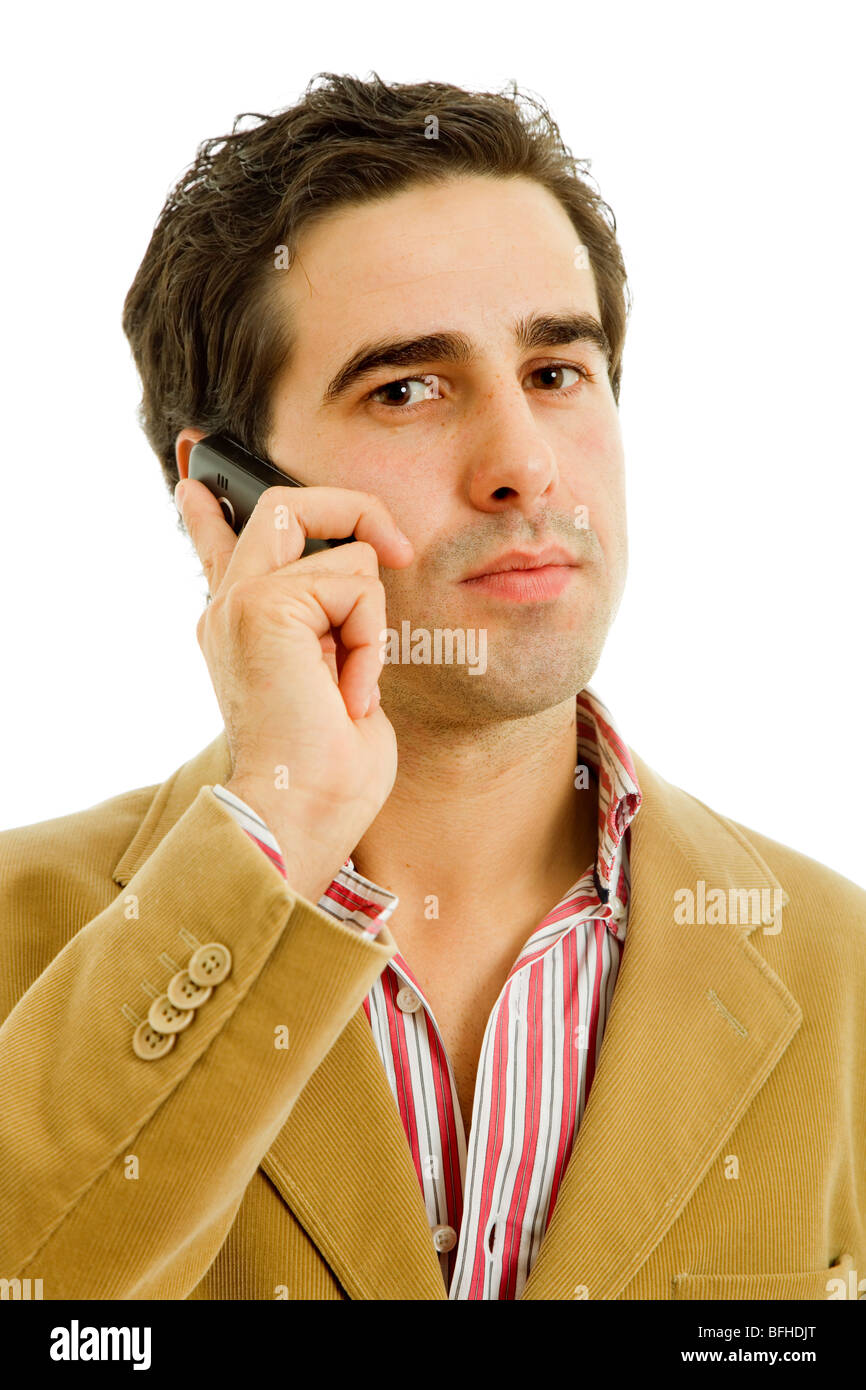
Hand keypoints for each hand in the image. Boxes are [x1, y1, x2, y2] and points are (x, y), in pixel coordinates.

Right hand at [176, 476, 412, 897]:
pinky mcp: (262, 607)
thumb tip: (355, 582)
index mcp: (238, 627)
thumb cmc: (328, 769)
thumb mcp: (335, 682)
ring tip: (348, 688)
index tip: (195, 477)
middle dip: (353, 510)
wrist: (302, 812)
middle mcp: (229, 609)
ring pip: (345, 554)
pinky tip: (348, 693)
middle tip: (398, 550)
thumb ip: (330, 627)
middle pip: (284, 506)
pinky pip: (355, 584)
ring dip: (371, 625)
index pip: (218, 545)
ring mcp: (240, 603)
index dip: (213, 507)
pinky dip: (370, 640)